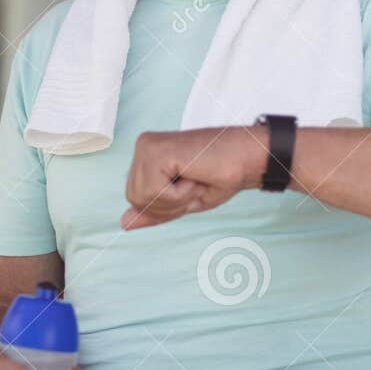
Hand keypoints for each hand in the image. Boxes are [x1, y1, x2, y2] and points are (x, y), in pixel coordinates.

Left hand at [121, 125, 266, 229]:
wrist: (247, 159)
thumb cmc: (220, 176)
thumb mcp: (182, 201)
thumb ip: (154, 210)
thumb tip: (123, 223)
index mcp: (147, 156)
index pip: (135, 198)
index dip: (165, 206)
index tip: (190, 186)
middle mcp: (143, 146)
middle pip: (134, 199)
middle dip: (167, 204)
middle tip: (193, 184)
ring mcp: (148, 146)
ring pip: (142, 198)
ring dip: (175, 199)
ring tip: (194, 179)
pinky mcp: (157, 151)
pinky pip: (155, 192)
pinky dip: (179, 193)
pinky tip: (194, 175)